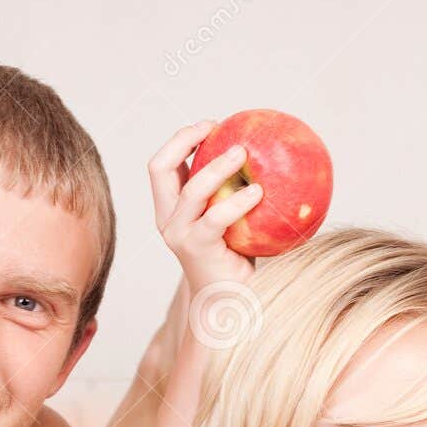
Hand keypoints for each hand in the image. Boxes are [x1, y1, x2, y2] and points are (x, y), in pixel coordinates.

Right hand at [148, 121, 259, 294]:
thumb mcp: (231, 217)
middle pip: (160, 167)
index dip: (181, 138)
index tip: (212, 126)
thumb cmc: (235, 256)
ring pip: (192, 189)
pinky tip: (259, 192)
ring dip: (218, 166)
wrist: (228, 300)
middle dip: (184, 139)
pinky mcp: (198, 248)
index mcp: (170, 208)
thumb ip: (233, 190)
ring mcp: (179, 234)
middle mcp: (168, 219)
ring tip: (243, 153)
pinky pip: (217, 216)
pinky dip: (238, 200)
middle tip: (216, 129)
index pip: (162, 164)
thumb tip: (266, 153)